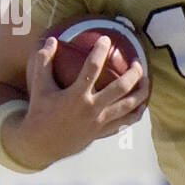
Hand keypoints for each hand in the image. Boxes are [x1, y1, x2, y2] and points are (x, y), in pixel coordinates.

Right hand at [4, 36, 149, 168]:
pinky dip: (135, 114)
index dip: (100, 52)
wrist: (41, 145)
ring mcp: (99, 123)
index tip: (106, 39)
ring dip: (141, 93)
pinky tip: (140, 105)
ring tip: (147, 81)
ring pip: (128, 106)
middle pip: (120, 88)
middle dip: (133, 73)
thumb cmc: (39, 113)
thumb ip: (43, 63)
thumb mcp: (38, 87)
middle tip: (138, 62)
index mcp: (75, 96)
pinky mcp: (102, 133)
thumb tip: (51, 40)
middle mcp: (91, 109)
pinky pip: (124, 123)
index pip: (92, 68)